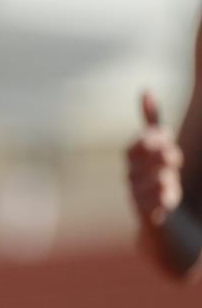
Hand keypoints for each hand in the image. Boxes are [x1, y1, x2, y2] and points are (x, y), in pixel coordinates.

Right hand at [126, 91, 184, 226]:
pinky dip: (159, 199)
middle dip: (158, 157)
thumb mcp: (158, 147)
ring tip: (170, 178)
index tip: (167, 137)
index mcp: (134, 160)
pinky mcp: (146, 216)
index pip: (138, 146)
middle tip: (175, 157)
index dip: (151, 140)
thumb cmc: (158, 175)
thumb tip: (145, 90)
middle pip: (143, 164)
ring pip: (146, 183)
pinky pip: (149, 206)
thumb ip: (151, 121)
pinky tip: (167, 194)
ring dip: (161, 178)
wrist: (158, 218)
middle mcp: (132, 178)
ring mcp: (138, 197)